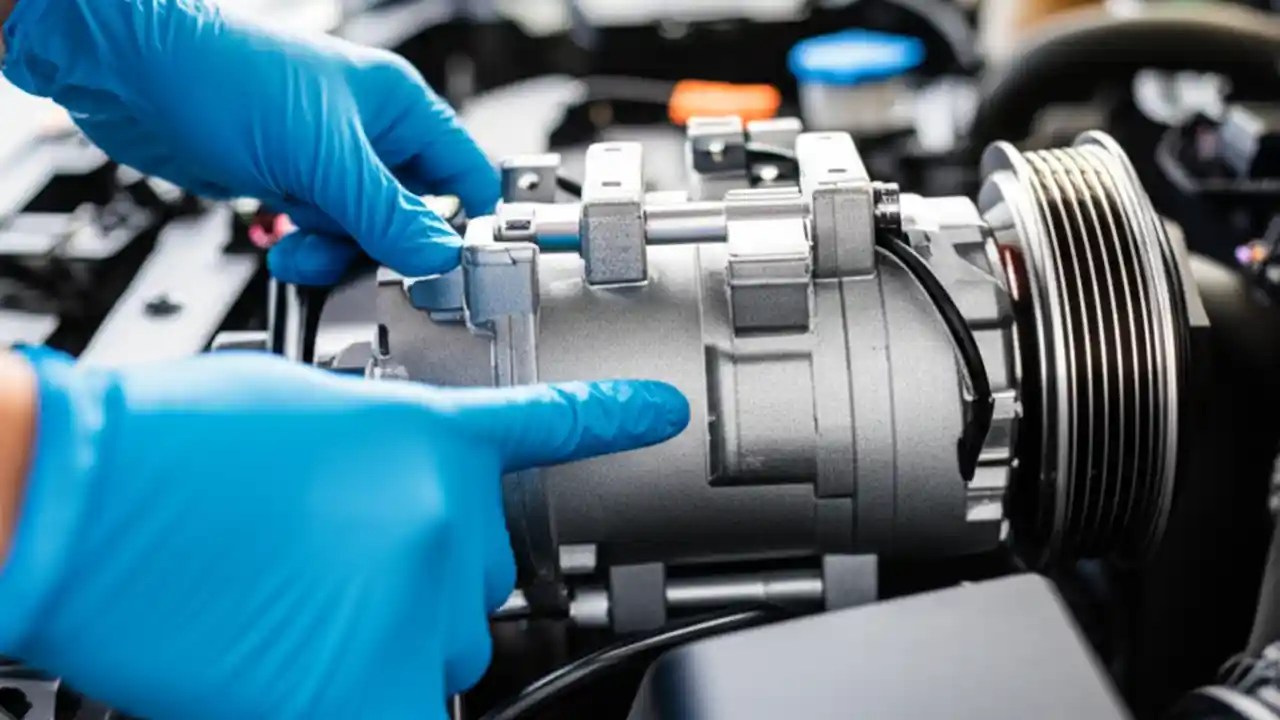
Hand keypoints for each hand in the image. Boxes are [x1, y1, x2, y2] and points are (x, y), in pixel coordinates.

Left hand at [0, 0, 498, 284]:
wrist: (129, 75)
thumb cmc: (223, 78)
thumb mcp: (324, 159)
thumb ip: (387, 215)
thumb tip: (439, 256)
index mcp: (399, 108)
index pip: (466, 176)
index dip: (469, 224)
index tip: (459, 270)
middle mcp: (370, 133)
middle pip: (414, 214)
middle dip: (387, 247)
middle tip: (366, 262)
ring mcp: (328, 161)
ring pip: (364, 231)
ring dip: (338, 253)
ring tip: (306, 250)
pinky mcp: (290, 183)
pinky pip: (321, 233)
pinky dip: (307, 250)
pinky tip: (285, 246)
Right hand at [0, 349, 688, 718]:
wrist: (85, 490)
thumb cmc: (167, 443)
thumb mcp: (302, 410)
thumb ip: (377, 456)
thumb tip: (381, 510)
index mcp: (430, 437)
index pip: (551, 429)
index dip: (614, 421)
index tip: (661, 415)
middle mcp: (447, 518)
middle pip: (481, 576)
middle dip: (424, 579)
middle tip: (334, 569)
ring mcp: (418, 601)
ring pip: (449, 648)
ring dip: (395, 640)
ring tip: (300, 614)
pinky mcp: (369, 680)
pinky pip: (418, 706)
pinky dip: (384, 693)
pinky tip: (345, 677)